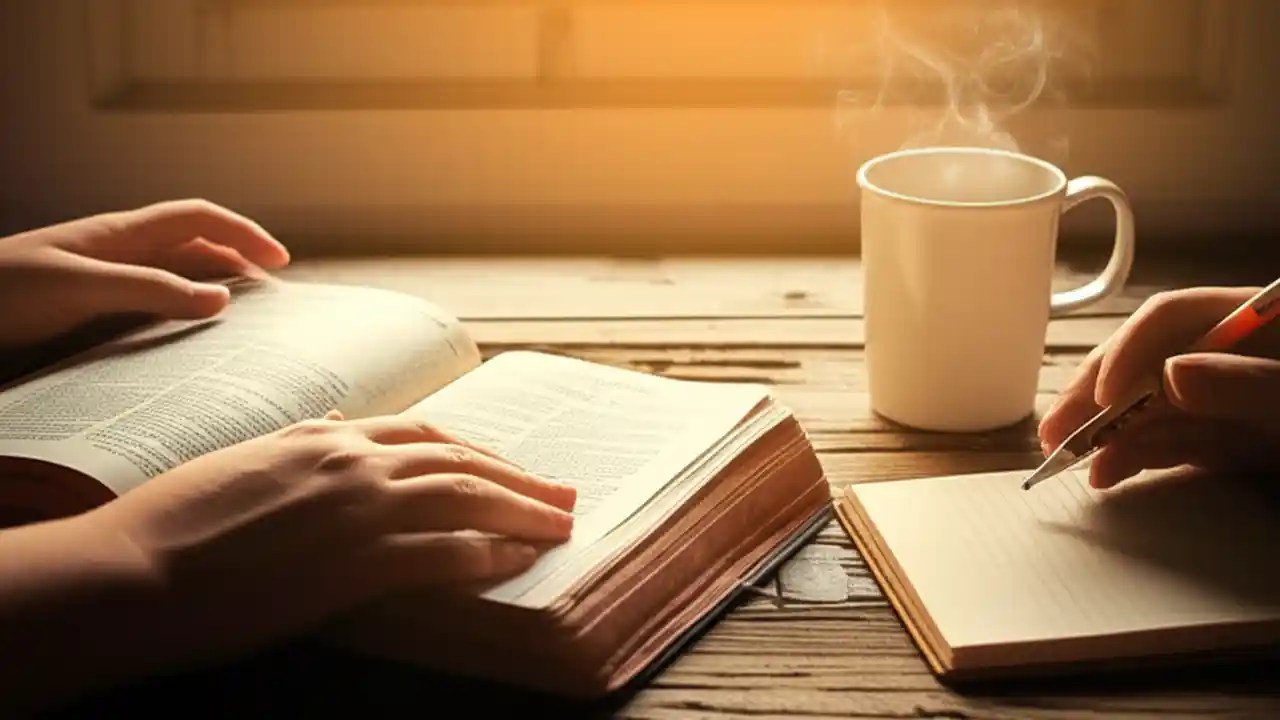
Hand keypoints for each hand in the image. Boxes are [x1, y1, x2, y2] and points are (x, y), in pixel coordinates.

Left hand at [0, 199, 290, 348]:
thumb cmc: (3, 292)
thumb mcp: (80, 288)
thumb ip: (151, 290)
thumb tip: (223, 299)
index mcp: (120, 235)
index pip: (198, 219)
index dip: (243, 234)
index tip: (281, 263)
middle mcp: (117, 255)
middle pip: (193, 250)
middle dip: (238, 268)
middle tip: (272, 306)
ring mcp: (102, 284)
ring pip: (173, 282)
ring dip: (210, 298)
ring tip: (243, 329)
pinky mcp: (86, 316)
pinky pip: (148, 312)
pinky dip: (179, 324)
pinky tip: (187, 350)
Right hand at [83, 412, 575, 662]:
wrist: (134, 571)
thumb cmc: (175, 520)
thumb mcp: (242, 458)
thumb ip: (300, 438)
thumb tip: (338, 418)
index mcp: (325, 436)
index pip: (425, 433)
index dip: (477, 449)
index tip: (508, 464)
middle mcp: (352, 462)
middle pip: (462, 461)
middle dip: (520, 476)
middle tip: (563, 493)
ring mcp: (359, 511)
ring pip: (466, 499)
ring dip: (523, 511)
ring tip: (561, 524)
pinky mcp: (356, 565)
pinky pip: (443, 554)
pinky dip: (486, 554)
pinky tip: (514, 560)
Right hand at [1039, 286, 1279, 488]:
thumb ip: (1244, 383)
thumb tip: (1172, 373)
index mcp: (1246, 320)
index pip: (1166, 317)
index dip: (1125, 350)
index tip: (1102, 395)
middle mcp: (1222, 354)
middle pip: (1141, 361)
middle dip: (1092, 396)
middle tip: (1056, 429)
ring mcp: (1220, 400)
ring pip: (1145, 408)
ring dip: (1103, 433)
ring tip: (1068, 455)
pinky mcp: (1221, 441)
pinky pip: (1167, 443)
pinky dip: (1133, 457)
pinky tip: (1106, 471)